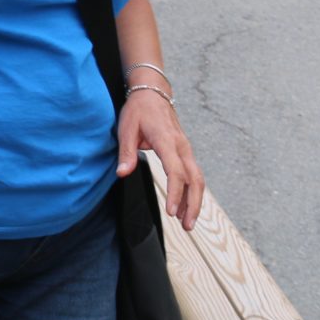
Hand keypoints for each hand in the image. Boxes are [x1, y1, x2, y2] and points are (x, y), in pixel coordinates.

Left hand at [117, 88, 203, 229]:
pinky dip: (192, 191)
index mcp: (167, 140)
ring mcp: (185, 148)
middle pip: (194, 179)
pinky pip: (193, 173)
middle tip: (186, 226)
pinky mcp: (184, 151)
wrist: (152, 93)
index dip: (175, 193)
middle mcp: (181, 146)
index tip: (171, 212)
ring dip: (194, 201)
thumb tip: (122, 174)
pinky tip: (185, 205)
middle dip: (192, 204)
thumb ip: (126, 153)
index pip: (175, 171)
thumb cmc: (138, 110)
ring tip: (187, 222)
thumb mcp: (126, 129)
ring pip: (197, 178)